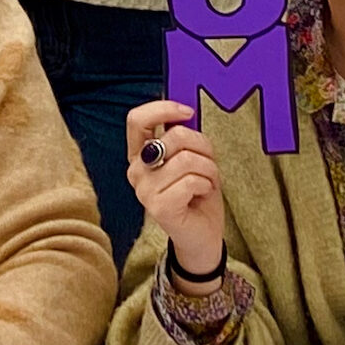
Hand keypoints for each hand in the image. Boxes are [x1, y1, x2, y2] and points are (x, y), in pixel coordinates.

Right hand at [126, 100, 227, 293]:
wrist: (202, 235)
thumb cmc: (197, 194)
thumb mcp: (192, 157)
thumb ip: (183, 137)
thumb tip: (186, 112)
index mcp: (140, 155)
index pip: (137, 120)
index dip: (163, 109)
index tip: (187, 112)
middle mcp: (136, 171)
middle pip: (173, 137)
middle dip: (202, 146)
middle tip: (207, 164)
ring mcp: (144, 190)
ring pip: (187, 159)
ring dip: (208, 170)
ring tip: (206, 182)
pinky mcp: (158, 206)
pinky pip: (191, 180)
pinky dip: (206, 185)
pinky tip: (201, 195)